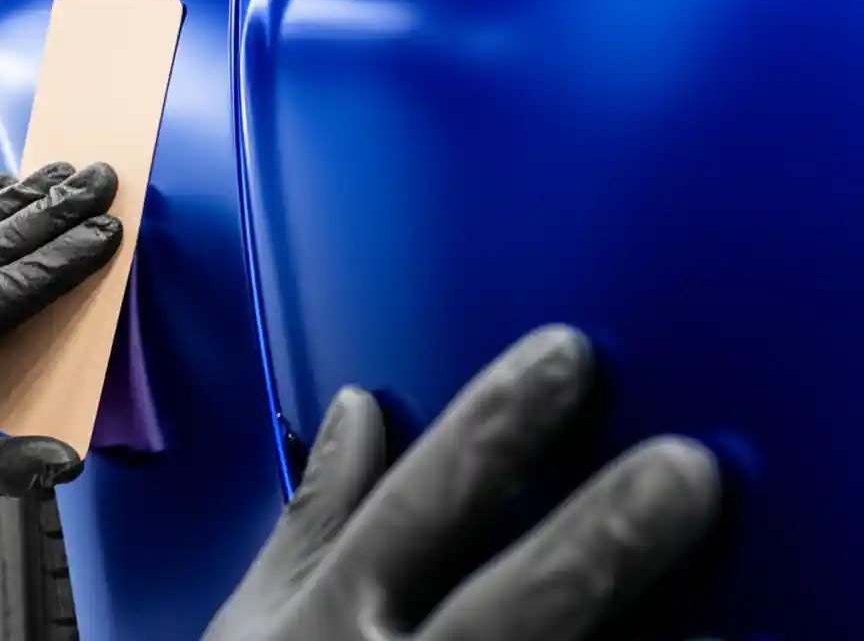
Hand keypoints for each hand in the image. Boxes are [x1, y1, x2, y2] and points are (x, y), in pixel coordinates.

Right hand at [206, 326, 720, 640]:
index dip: (494, 427)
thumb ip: (311, 519)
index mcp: (335, 617)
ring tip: (715, 623)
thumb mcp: (256, 621)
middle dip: (595, 536)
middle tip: (682, 471)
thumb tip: (356, 409)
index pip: (422, 504)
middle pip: (515, 604)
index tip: (563, 357)